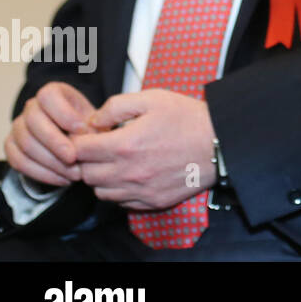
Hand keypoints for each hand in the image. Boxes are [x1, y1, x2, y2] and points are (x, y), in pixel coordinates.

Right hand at [3, 82, 93, 186]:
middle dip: (56, 143)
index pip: (48, 96)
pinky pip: (20, 162)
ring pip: (27, 144)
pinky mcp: (12, 147)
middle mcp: (31, 107)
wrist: (76, 142)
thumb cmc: (87, 127)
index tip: (82, 130)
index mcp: (52, 93)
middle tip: (74, 158)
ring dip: (51, 163)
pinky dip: (42, 174)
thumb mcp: (95, 121)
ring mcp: (19, 127)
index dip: (64, 113)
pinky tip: (62, 179)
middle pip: (34, 122)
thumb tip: (91, 134)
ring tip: (74, 173)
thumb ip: (93, 124)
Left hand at [71, 90, 213, 209]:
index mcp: (124, 145)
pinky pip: (121, 202)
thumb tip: (95, 120)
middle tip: (101, 147)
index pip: (79, 150)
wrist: (221, 143)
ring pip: (100, 191)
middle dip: (88, 160)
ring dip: (102, 177)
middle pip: (86, 174)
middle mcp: (128, 172)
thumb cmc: (189, 118)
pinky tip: (132, 174)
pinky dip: (119, 190)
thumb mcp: (153, 98)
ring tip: (116, 162)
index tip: (89, 135)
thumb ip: (117, 106)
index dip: (79, 141)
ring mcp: (140, 190)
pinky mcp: (152, 201)